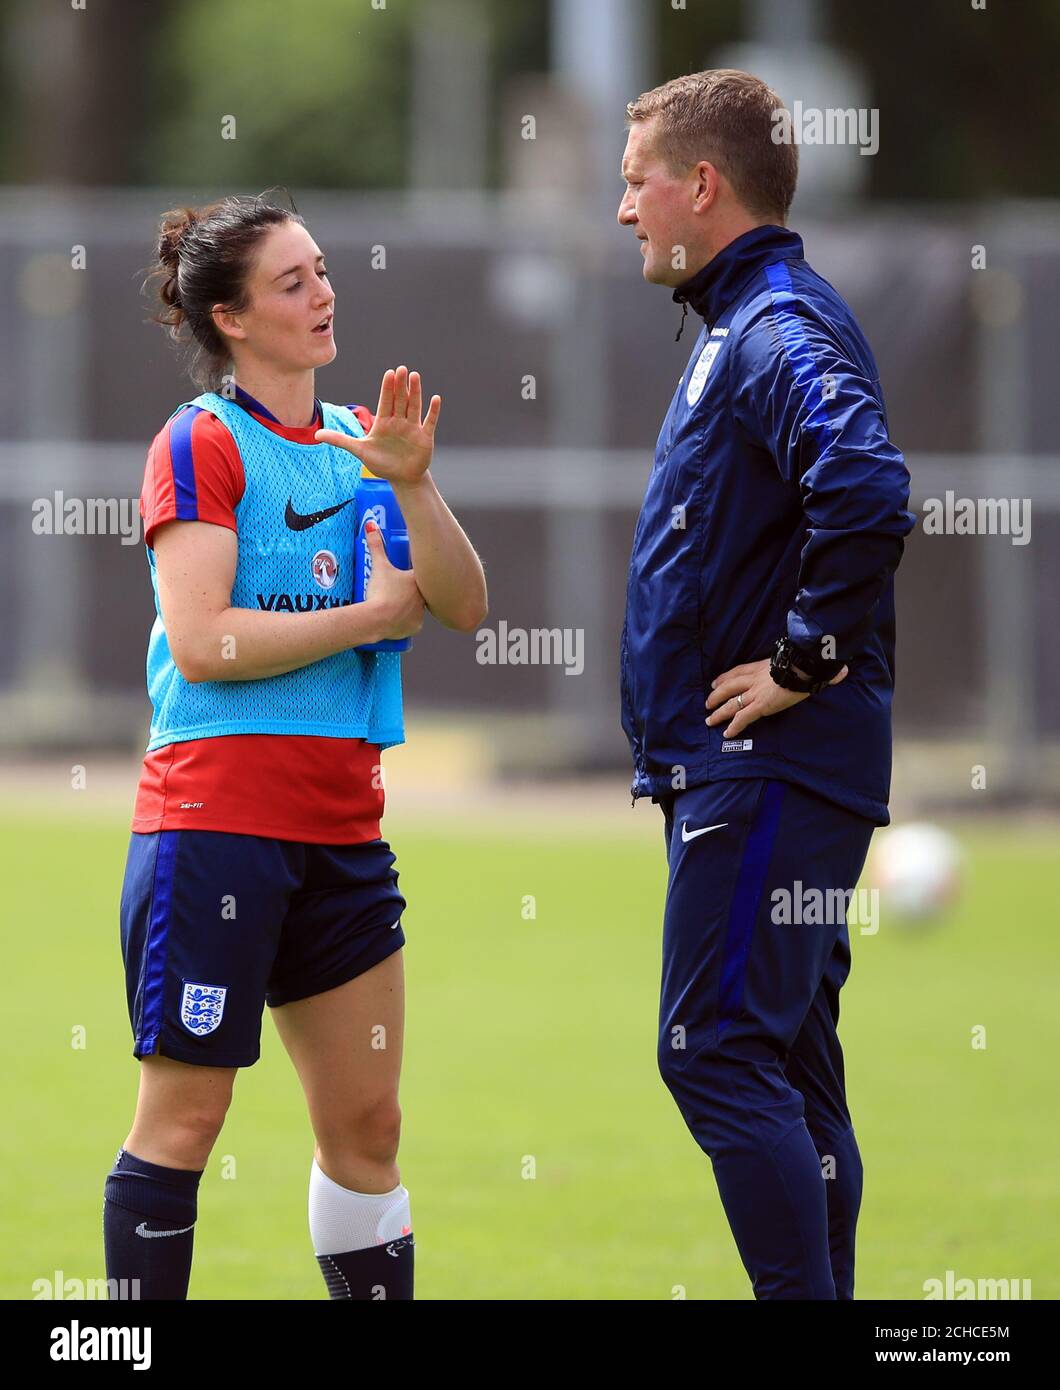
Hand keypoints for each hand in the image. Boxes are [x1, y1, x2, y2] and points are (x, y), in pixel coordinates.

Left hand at [315, 365, 440, 485]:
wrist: (402, 479)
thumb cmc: (381, 463)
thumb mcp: (359, 450)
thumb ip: (340, 440)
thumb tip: (316, 435)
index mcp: (384, 422)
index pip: (386, 401)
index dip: (387, 388)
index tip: (389, 373)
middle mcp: (399, 421)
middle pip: (400, 400)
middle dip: (400, 385)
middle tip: (401, 369)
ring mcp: (412, 428)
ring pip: (414, 406)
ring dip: (415, 392)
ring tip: (415, 376)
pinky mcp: (424, 437)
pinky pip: (429, 422)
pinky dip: (433, 411)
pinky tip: (435, 398)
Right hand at [361, 522, 424, 640]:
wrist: (377, 618)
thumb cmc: (381, 591)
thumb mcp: (378, 566)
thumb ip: (376, 546)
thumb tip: (371, 526)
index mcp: (419, 580)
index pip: (423, 572)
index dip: (414, 572)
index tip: (405, 573)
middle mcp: (425, 597)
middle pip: (420, 591)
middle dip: (410, 590)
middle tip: (396, 590)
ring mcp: (421, 613)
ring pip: (417, 607)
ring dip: (409, 605)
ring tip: (394, 604)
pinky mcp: (415, 627)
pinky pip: (412, 622)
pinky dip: (405, 621)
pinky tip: (397, 618)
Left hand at [705, 658, 847, 737]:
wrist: (804, 665)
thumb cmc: (806, 662)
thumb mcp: (805, 661)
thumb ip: (814, 666)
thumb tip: (841, 671)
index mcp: (761, 667)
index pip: (738, 671)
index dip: (725, 678)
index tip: (716, 681)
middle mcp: (754, 680)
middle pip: (728, 687)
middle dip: (716, 695)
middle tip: (708, 702)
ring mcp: (756, 693)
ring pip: (731, 703)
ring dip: (718, 712)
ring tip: (710, 720)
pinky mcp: (761, 706)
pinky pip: (743, 718)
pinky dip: (734, 726)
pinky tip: (727, 733)